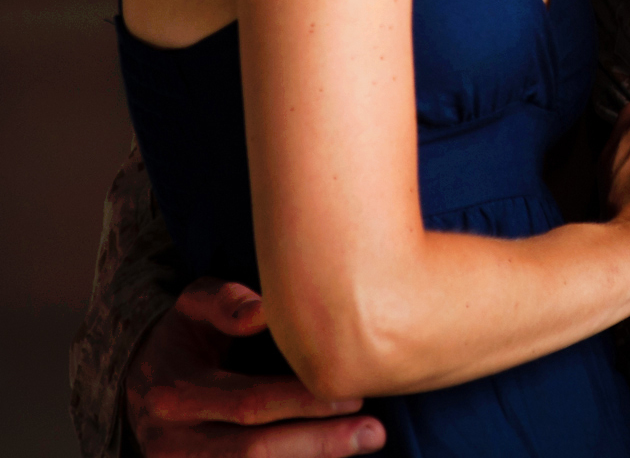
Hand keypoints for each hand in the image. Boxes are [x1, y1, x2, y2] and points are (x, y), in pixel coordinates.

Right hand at [126, 279, 384, 455]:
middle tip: (374, 431)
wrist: (139, 375)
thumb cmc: (184, 335)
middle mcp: (173, 439)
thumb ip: (225, 303)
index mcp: (176, 391)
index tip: (353, 393)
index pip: (247, 403)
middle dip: (318, 442)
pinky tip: (330, 456)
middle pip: (252, 448)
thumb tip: (263, 310)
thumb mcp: (194, 307)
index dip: (301, 402)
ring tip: (365, 443)